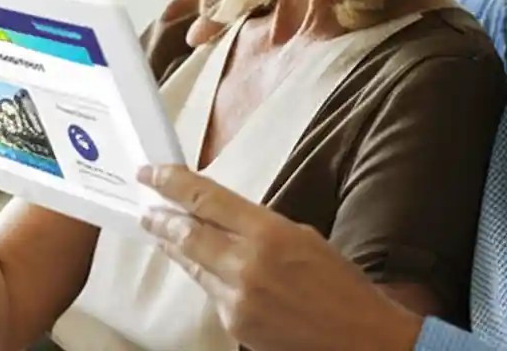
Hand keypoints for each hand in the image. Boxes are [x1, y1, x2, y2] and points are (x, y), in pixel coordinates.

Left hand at [137, 165, 422, 350]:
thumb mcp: (301, 236)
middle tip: (146, 208)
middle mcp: (246, 265)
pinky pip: (210, 293)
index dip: (171, 183)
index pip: (205, 199)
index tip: (150, 173)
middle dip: (160, 218)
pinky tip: (203, 267)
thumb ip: (255, 226)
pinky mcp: (233, 325)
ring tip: (163, 232)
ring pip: (192, 264)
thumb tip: (216, 216)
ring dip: (175, 247)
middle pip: (185, 233)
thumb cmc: (339, 283)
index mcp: (269, 233)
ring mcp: (236, 299)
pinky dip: (205, 277)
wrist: (361, 338)